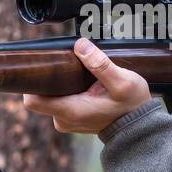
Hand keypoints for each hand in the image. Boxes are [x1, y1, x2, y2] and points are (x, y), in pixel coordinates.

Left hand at [22, 38, 152, 133]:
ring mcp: (66, 120)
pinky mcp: (71, 119)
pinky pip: (59, 100)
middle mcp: (63, 119)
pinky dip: (67, 90)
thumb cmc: (132, 105)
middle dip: (52, 78)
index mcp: (70, 110)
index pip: (32, 100)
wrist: (138, 126)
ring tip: (81, 76)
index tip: (44, 66)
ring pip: (50, 96)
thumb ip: (100, 64)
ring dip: (61, 84)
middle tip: (70, 65)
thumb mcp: (122, 82)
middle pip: (40, 95)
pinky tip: (83, 84)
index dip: (33, 82)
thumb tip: (80, 45)